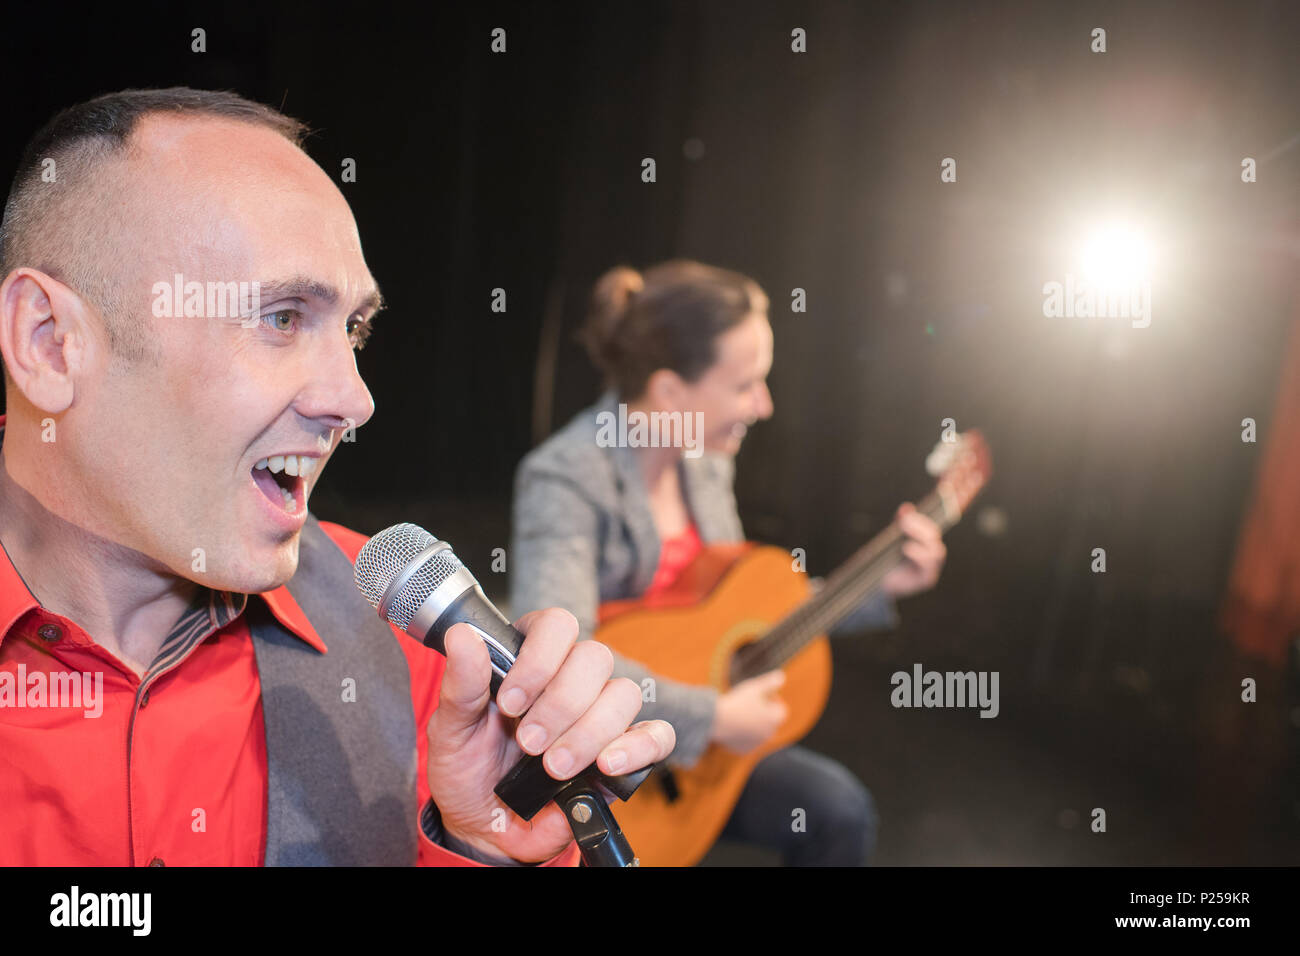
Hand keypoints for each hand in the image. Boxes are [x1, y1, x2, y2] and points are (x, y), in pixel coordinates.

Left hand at [425, 608, 675, 862]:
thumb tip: (461, 636)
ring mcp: (602, 714)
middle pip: (595, 658)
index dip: (540, 659)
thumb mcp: (451, 729)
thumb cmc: (468, 769)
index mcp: (532, 659)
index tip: (511, 702)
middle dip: (561, 704)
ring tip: (554, 768)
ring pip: (623, 695)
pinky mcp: (626, 752)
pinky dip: (637, 748)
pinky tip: (605, 766)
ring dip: (588, 732)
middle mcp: (572, 679)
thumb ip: (461, 684)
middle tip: (529, 743)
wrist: (484, 827)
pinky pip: (656, 736)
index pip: (556, 625)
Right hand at [710, 670, 787, 753]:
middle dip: (763, 714)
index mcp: (775, 719)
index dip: (772, 700)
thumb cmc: (737, 702)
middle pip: (770, 722)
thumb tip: (782, 676)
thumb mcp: (755, 688)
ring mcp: (757, 744)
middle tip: (748, 704)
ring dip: (754, 725)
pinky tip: (733, 726)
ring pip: (758, 732)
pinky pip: (747, 742)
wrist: (716, 721)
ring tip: (739, 714)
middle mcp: (769, 734)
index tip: (760, 696)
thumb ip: (770, 683)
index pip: (781, 709)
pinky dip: (743, 736)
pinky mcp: (744, 750)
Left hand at [880, 502, 945, 597]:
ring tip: (904, 537)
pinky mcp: (927, 579)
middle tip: (904, 522)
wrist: (877, 583)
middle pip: (934, 535)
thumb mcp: (891, 538)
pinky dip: (919, 555)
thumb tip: (906, 507)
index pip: (930, 525)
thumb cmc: (886, 560)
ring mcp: (931, 567)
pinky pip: (930, 566)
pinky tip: (906, 549)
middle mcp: (931, 553)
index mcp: (924, 541)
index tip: (911, 511)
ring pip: (937, 551)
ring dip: (921, 540)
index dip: (925, 517)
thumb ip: (899, 524)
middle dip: (920, 526)